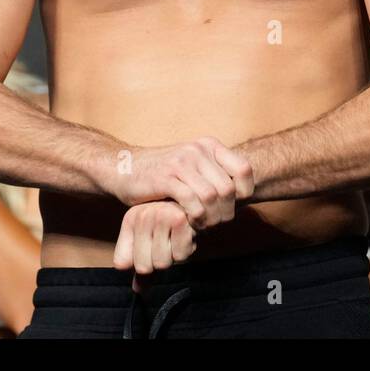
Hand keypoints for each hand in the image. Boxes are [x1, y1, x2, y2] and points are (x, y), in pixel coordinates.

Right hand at [109, 138, 253, 230]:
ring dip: (211, 217)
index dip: (244, 192)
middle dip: (226, 212)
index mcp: (209, 146)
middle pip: (228, 189)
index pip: (244, 169)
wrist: (125, 168)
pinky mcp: (165, 178)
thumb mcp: (194, 167)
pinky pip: (191, 201)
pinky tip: (189, 221)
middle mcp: (198, 150)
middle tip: (217, 222)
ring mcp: (181, 163)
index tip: (233, 205)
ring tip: (204, 224)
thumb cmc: (163, 174)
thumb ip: (215, 175)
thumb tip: (242, 196)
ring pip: (212, 197)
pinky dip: (194, 217)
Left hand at [114, 201, 197, 273]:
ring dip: (175, 255)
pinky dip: (187, 249)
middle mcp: (140, 216)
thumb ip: (144, 262)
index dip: (141, 263)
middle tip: (170, 242)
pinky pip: (179, 255)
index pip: (122, 263)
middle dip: (161, 260)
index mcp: (130, 220)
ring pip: (162, 263)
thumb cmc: (177, 223)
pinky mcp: (178, 219)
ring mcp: (158, 216)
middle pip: (143, 267)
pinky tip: (189, 233)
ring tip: (179, 237)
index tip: (152, 248)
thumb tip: (138, 290)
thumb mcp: (155, 240)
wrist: (202, 202)